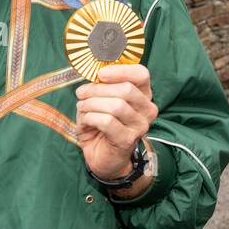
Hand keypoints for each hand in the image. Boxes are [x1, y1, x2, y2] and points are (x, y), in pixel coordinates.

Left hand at [75, 64, 157, 179]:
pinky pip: (107, 121)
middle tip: (81, 93)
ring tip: (82, 108)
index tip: (100, 74)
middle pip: (126, 89)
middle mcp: (147, 109)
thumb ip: (102, 87)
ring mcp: (140, 125)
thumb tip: (93, 76)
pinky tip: (85, 121)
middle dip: (98, 89)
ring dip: (92, 104)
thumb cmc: (101, 126)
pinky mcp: (128, 139)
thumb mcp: (102, 101)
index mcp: (143, 94)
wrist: (104, 158)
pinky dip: (90, 118)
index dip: (120, 70)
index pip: (141, 74)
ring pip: (116, 105)